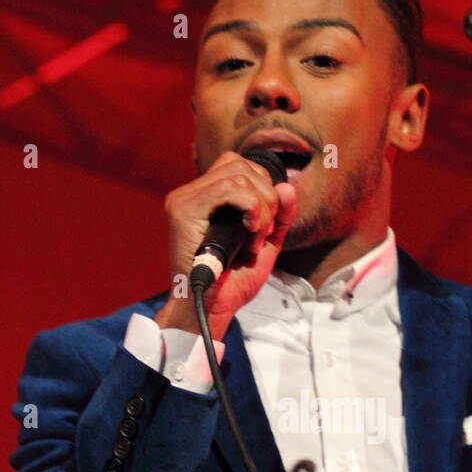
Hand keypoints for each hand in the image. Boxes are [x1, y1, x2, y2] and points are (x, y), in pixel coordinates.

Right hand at [156, 151, 297, 337]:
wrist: (211, 307)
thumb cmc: (232, 281)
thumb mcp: (265, 244)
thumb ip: (279, 217)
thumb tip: (287, 187)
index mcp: (206, 198)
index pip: (239, 166)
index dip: (264, 189)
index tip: (266, 226)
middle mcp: (191, 194)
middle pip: (241, 164)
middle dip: (266, 197)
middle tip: (264, 232)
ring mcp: (185, 200)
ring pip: (237, 173)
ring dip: (260, 207)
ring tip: (255, 238)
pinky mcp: (184, 210)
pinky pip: (228, 188)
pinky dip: (250, 207)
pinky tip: (250, 231)